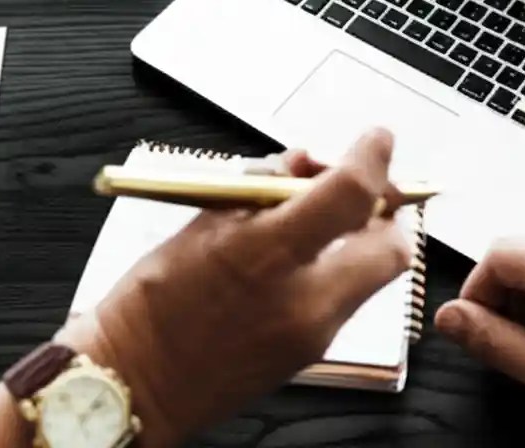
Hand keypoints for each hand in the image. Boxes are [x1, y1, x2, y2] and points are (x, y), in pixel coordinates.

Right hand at [60, 130, 411, 447]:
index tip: (376, 140)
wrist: (133, 385)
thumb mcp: (197, 227)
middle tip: (358, 190)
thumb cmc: (148, 306)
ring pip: (372, 279)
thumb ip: (256, 193)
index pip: (350, 195)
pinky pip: (345, 304)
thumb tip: (296, 166)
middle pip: (392, 249)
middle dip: (386, 212)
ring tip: (314, 223)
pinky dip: (335, 272)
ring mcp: (313, 336)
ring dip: (359, 242)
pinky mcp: (309, 356)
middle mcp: (303, 301)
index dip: (373, 159)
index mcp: (264, 256)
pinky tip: (295, 262)